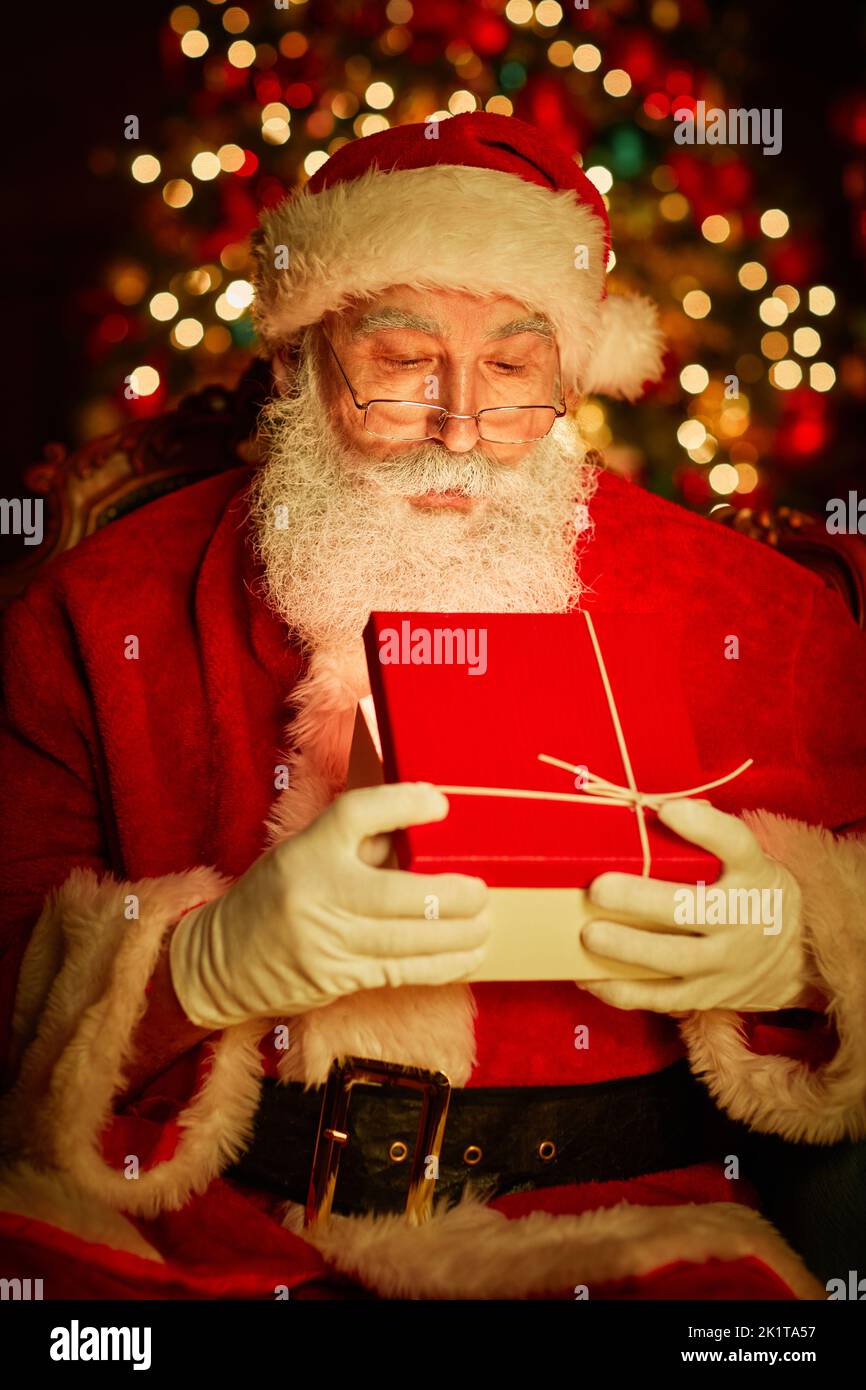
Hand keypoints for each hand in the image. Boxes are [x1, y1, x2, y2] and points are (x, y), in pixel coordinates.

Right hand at [170, 783, 489, 1028]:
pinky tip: (469, 955)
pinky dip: (443, 964)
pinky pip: (402, 973)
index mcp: (306, 850)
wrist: (221, 962)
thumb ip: (361, 842)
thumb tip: (425, 828)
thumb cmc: (274, 896)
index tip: (440, 803)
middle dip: (453, 895)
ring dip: (459, 935)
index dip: (402, 803)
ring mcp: (328, 943)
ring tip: (487, 923)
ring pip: (408, 941)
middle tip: (482, 890)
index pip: (356, 814)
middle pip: (399, 892)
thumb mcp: (304, 853)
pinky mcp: (339, 979)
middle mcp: (317, 894)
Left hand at [578, 798, 814, 1012]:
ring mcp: (724, 963)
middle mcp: (742, 918)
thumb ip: (707, 841)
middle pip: (693, 909)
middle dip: (641, 899)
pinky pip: (659, 998)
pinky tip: (587, 975)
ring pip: (674, 960)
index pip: (737, 845)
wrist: (795, 957)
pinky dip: (620, 990)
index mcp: (754, 874)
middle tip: (598, 889)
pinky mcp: (705, 996)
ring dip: (627, 948)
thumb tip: (645, 809)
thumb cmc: (749, 894)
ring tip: (588, 934)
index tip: (667, 810)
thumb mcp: (747, 862)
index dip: (704, 827)